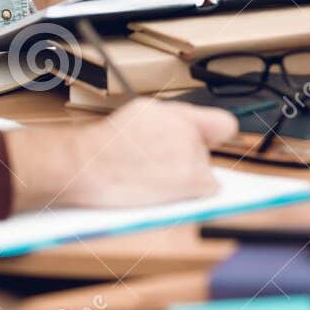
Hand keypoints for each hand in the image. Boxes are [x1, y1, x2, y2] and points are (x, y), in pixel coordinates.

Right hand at [7, 97, 238, 210]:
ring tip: (152, 179)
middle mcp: (190, 131)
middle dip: (187, 159)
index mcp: (177, 114)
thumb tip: (191, 131)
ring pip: (203, 173)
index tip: (215, 141)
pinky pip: (208, 191)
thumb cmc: (105, 145)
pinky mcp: (192, 180)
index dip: (217, 134)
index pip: (222, 124)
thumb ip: (171, 121)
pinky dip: (193, 195)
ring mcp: (193, 155)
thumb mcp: (140, 115)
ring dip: (186, 178)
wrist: (87, 164)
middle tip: (158, 166)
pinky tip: (167, 192)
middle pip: (204, 152)